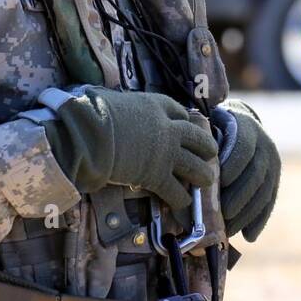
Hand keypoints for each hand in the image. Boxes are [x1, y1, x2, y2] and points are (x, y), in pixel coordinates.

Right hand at [42, 87, 216, 208]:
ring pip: (195, 166)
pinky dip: (180, 199)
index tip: (185, 126)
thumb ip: (115, 104)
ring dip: (203, 175)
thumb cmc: (92, 112)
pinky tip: (182, 203)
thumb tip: (97, 98)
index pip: (179, 112)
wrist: (90, 132)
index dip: (184, 121)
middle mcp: (167, 128)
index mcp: (156, 105)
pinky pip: (175, 191)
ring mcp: (166, 153)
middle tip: (210, 153)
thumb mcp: (111, 99)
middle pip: (198, 138)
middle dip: (206, 147)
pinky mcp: (157, 176)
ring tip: (206, 180)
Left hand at [211, 99, 280, 241]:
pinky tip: (249, 236)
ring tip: (230, 230)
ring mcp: (272, 162)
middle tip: (223, 215)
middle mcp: (264, 144)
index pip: (243, 149)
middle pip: (255, 174)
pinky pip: (269, 201)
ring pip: (264, 191)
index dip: (233, 167)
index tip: (219, 185)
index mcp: (246, 128)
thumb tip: (183, 178)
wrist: (241, 123)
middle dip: (240, 197)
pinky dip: (259, 220)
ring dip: (247, 214)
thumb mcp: (210, 131)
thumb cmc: (215, 130)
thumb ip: (203, 150)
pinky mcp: (275, 177)